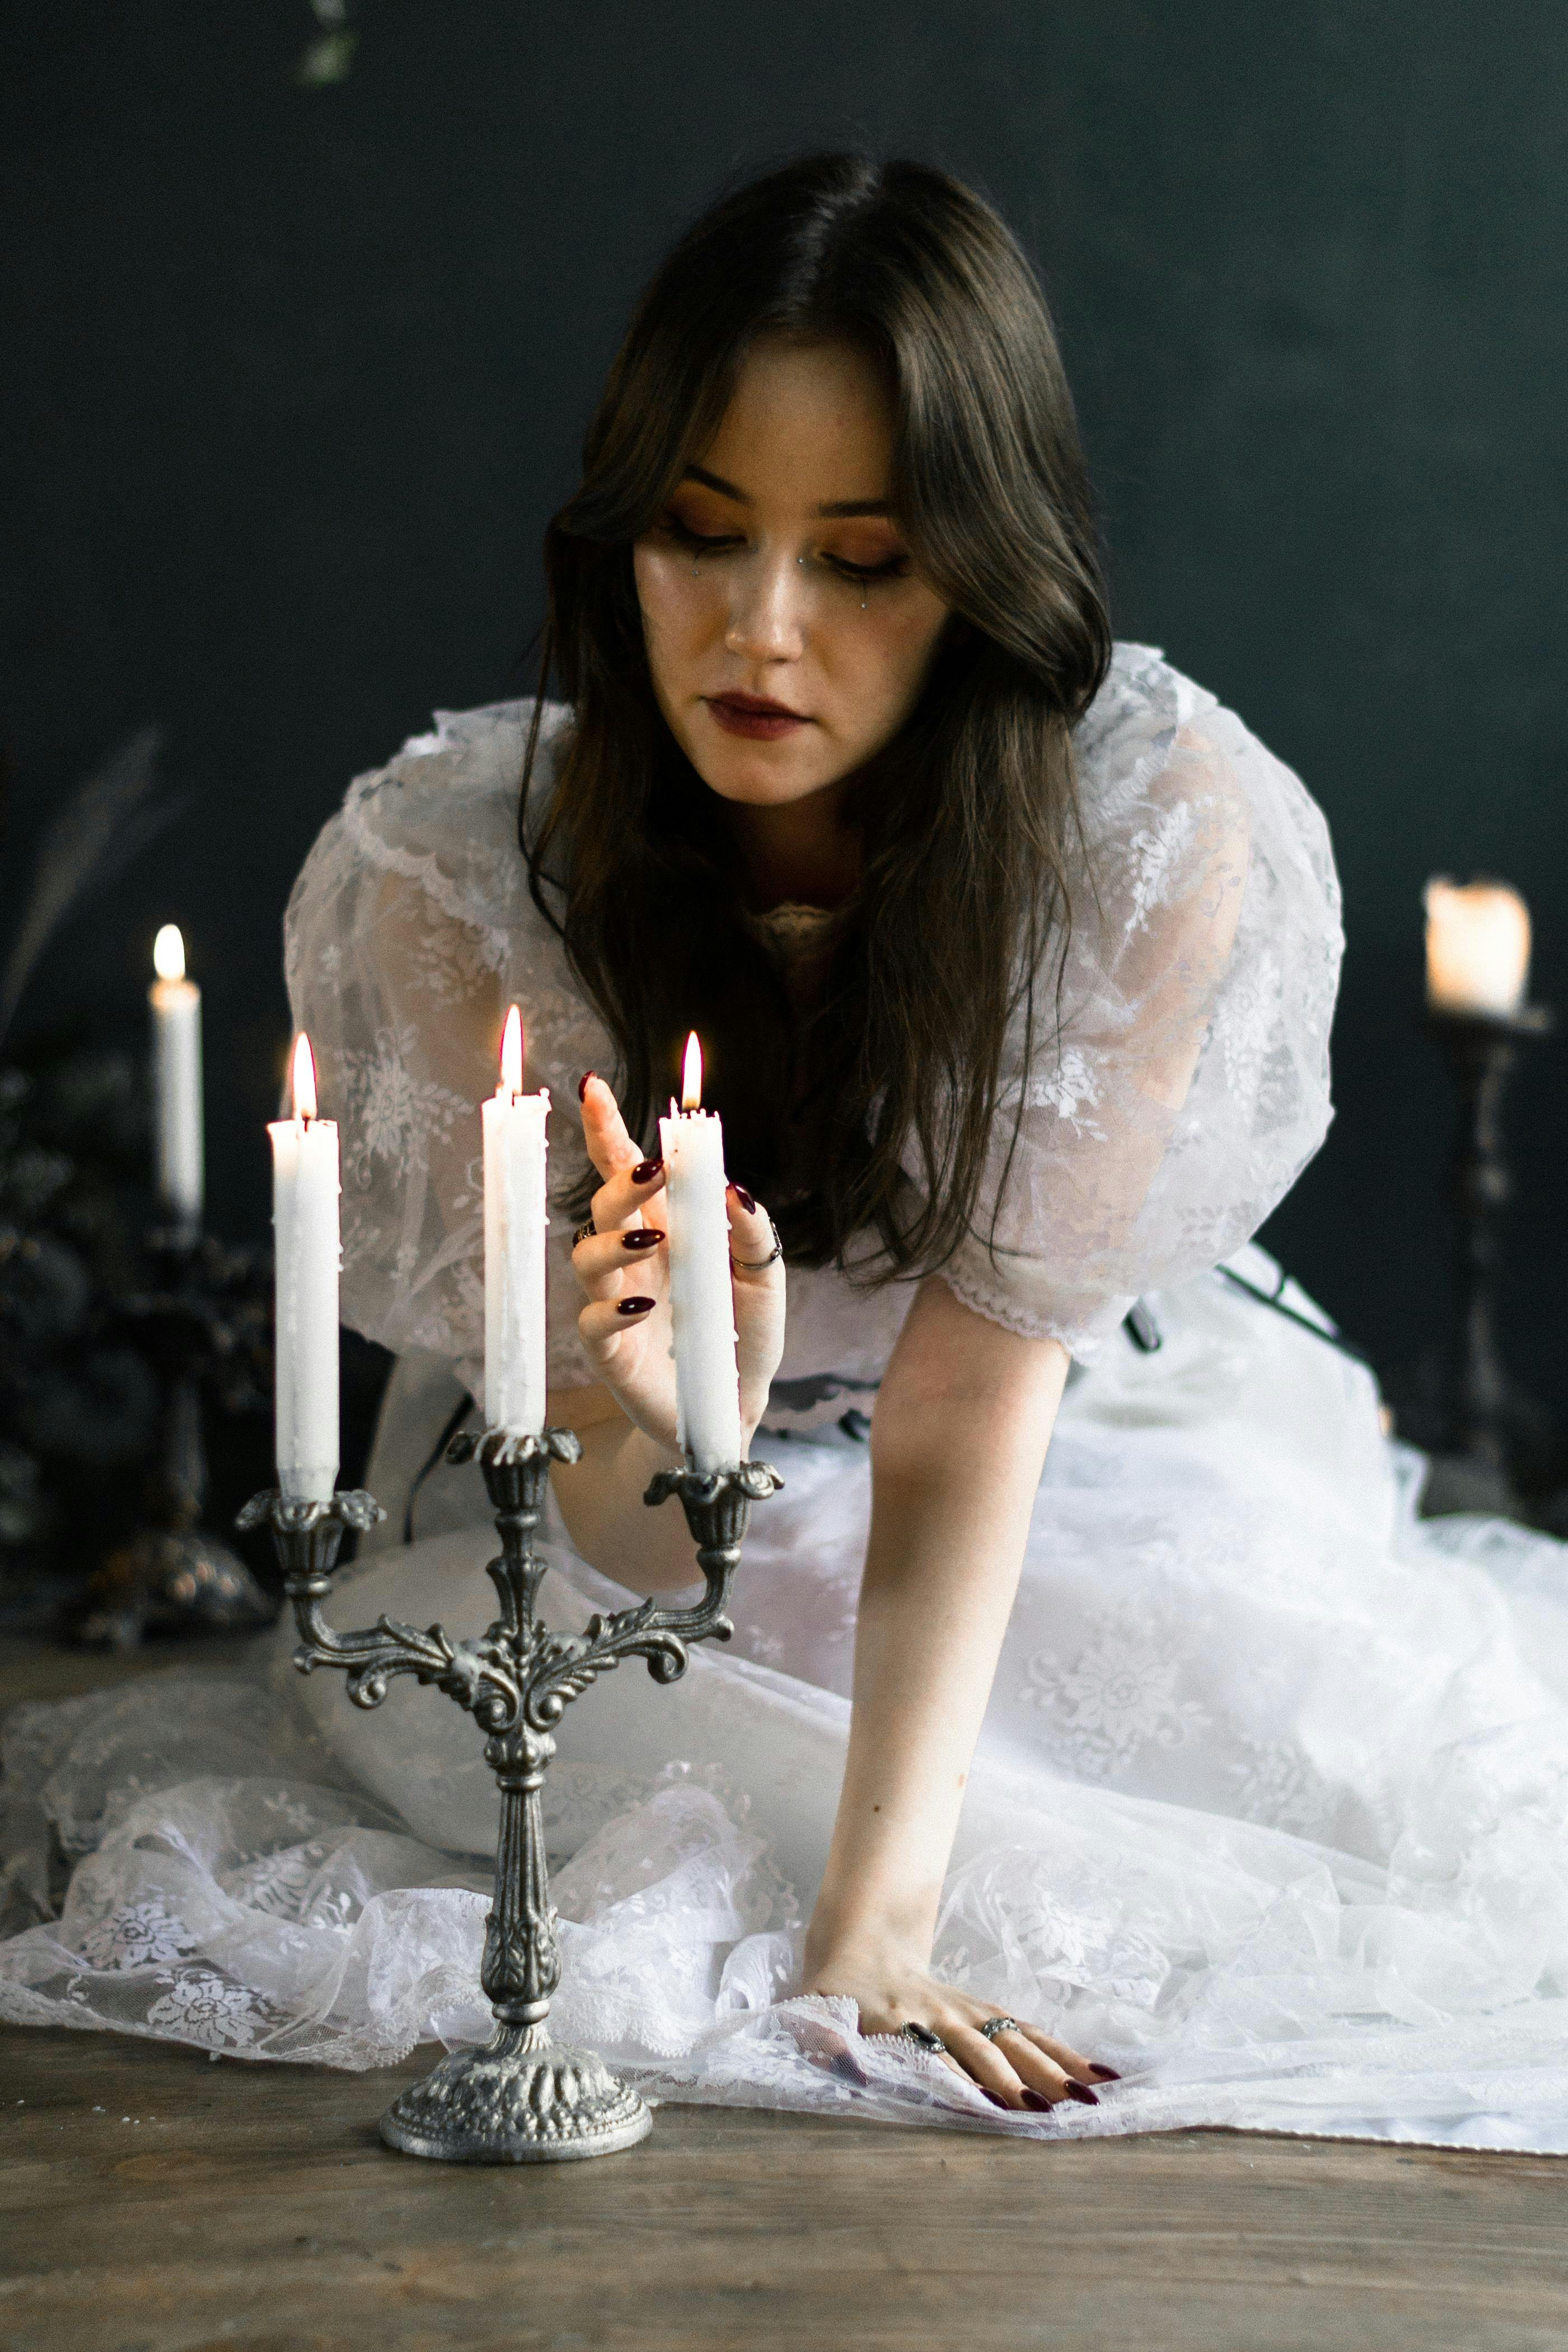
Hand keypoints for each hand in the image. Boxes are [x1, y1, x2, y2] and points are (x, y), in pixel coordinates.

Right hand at [572, 1073, 786, 1454]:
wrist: (734, 1410)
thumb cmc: (741, 1339)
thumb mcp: (765, 1282)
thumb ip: (754, 1235)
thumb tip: (733, 1186)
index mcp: (665, 1230)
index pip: (629, 1170)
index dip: (609, 1129)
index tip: (593, 1086)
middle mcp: (632, 1260)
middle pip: (602, 1203)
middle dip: (617, 1179)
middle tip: (651, 1169)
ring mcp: (615, 1304)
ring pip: (585, 1256)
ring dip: (614, 1239)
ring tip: (653, 1238)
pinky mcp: (610, 1353)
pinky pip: (591, 1323)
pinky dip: (610, 1310)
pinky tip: (643, 1308)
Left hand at [801, 1945, 1116, 2112]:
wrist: (862, 1946)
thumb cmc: (834, 1996)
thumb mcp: (813, 2014)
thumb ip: (824, 2036)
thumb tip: (834, 2053)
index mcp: (896, 2023)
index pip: (934, 2057)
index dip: (962, 2083)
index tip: (992, 2108)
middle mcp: (940, 2016)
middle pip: (984, 2051)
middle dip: (1019, 2081)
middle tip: (1053, 2112)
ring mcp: (968, 2012)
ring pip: (1016, 2040)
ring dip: (1053, 2068)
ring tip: (1092, 2097)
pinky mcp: (986, 2011)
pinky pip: (1027, 2031)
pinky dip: (1062, 2051)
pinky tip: (1098, 2074)